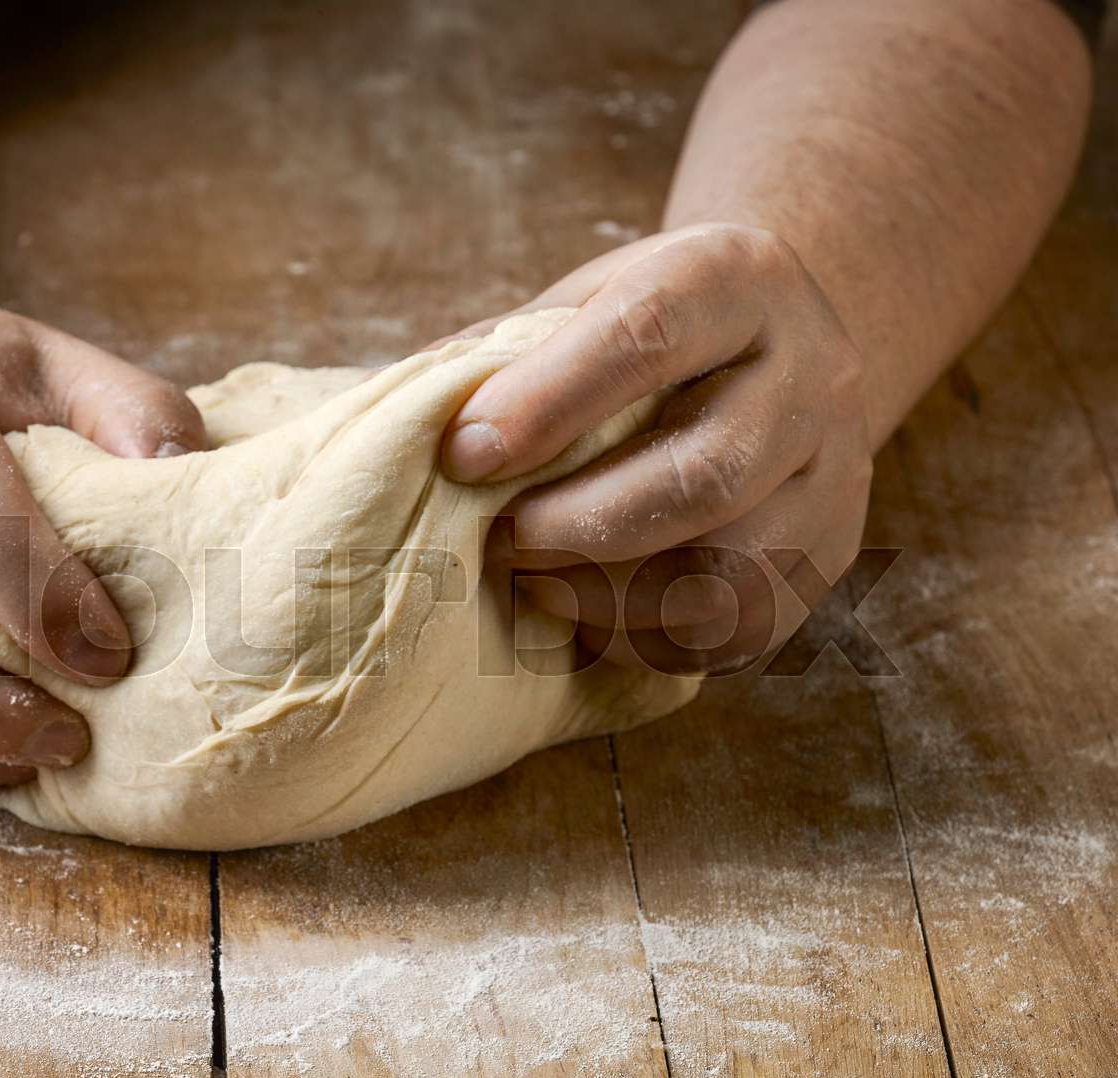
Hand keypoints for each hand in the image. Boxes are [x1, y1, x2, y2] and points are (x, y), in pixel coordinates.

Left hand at [439, 223, 870, 674]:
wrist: (780, 350)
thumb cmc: (644, 331)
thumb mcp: (584, 300)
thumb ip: (504, 352)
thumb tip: (401, 425)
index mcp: (735, 282)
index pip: (646, 335)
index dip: (544, 404)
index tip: (460, 455)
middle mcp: (810, 375)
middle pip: (703, 476)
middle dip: (576, 526)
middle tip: (495, 541)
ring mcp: (833, 475)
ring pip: (727, 573)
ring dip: (605, 596)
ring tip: (531, 581)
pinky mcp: (826, 558)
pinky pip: (735, 629)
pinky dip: (644, 637)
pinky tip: (586, 613)